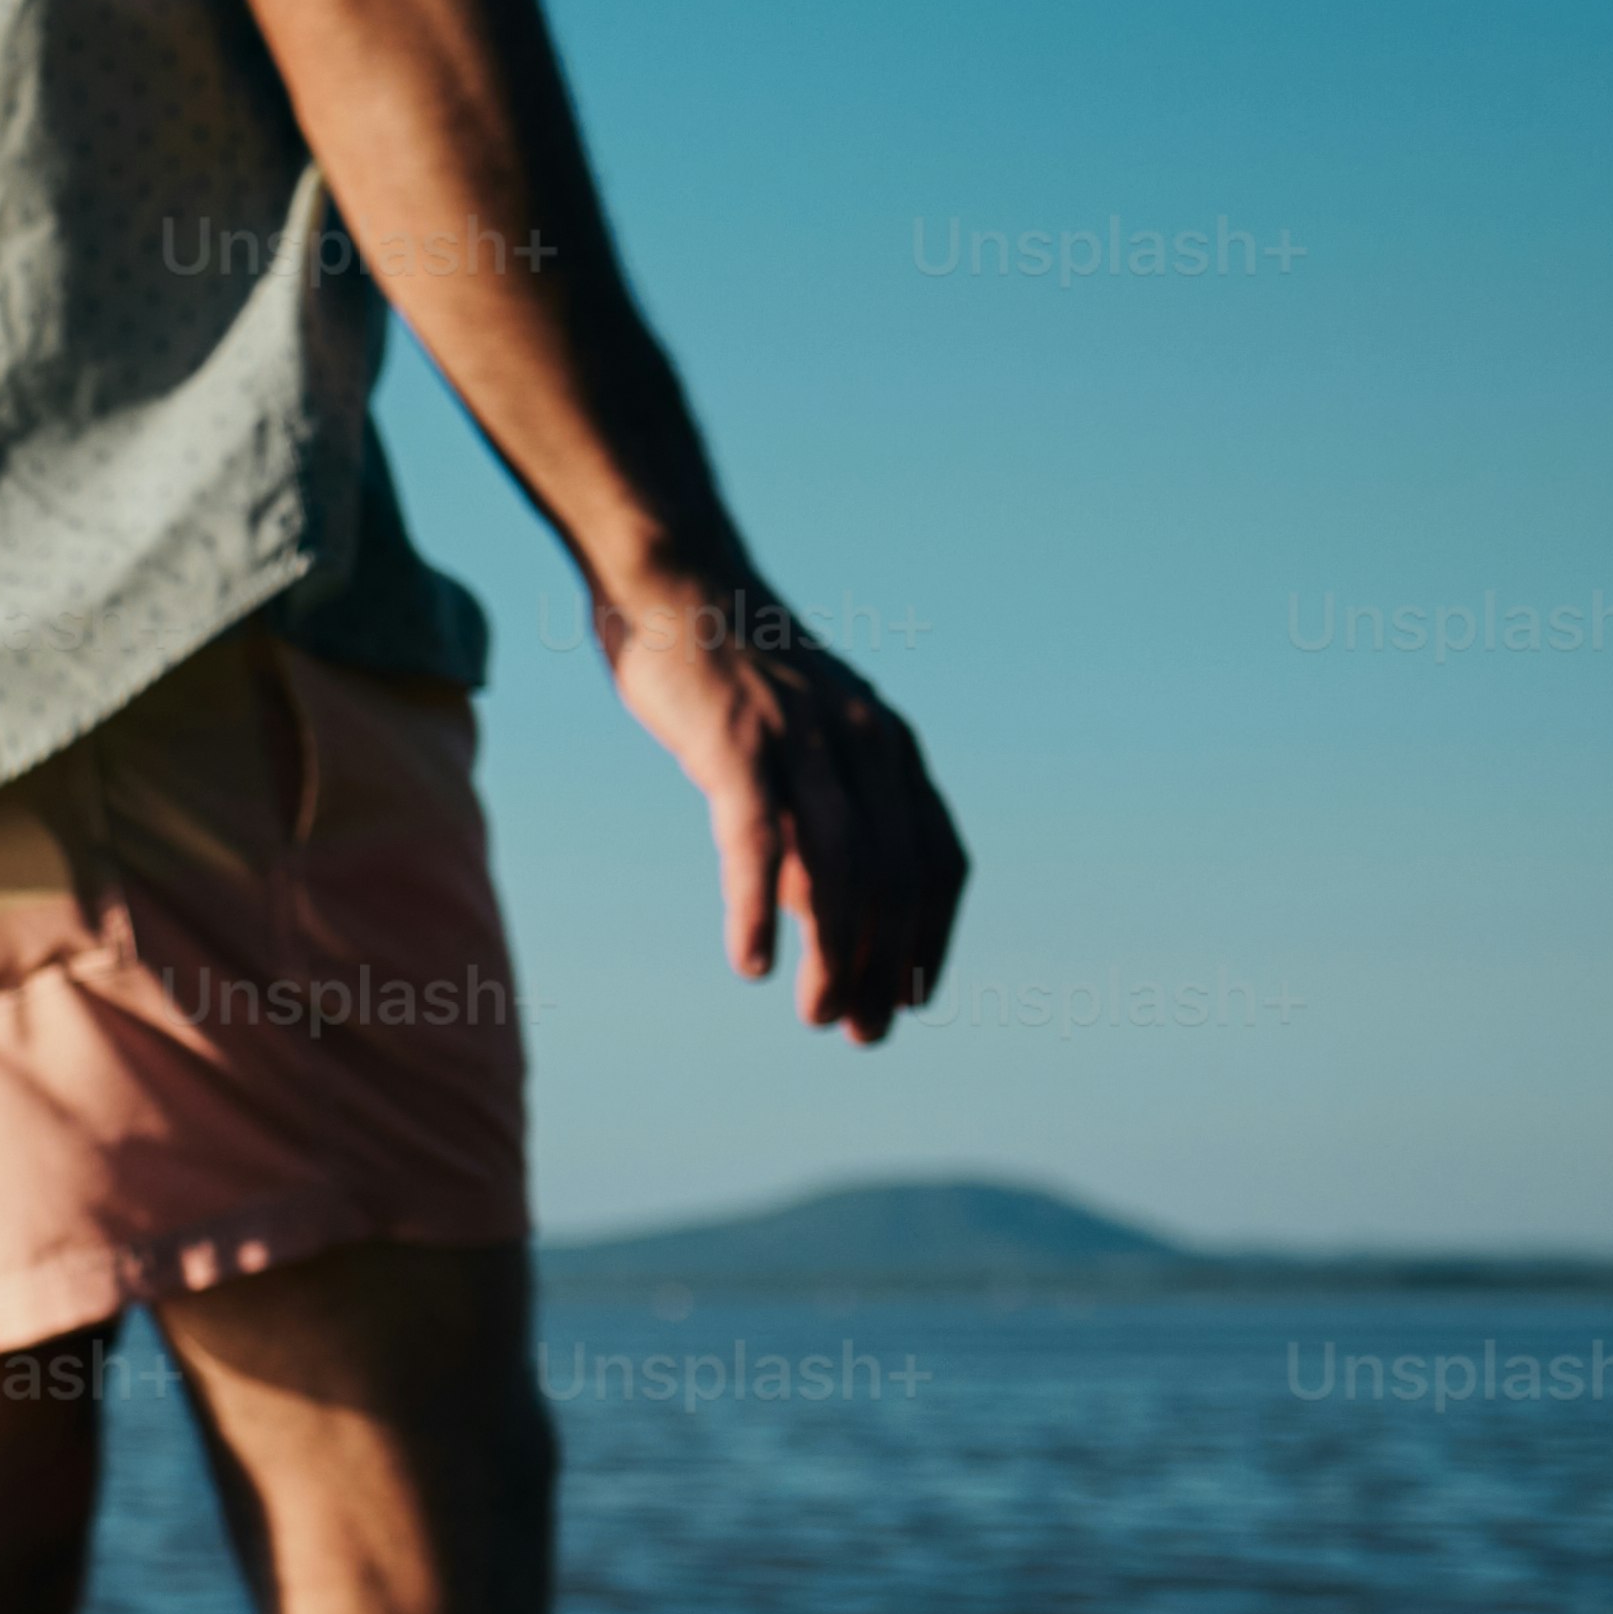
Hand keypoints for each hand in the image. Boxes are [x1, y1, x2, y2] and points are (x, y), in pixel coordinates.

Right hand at [601, 580, 965, 1042]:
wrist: (673, 582)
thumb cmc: (727, 670)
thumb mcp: (796, 745)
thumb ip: (817, 819)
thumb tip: (818, 913)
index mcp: (892, 745)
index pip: (939, 858)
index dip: (933, 937)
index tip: (913, 999)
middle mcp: (867, 741)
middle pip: (899, 875)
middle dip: (889, 962)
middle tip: (863, 1032)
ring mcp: (805, 741)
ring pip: (842, 867)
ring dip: (839, 954)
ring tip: (820, 1016)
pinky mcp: (738, 743)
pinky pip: (757, 842)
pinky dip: (756, 911)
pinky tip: (752, 965)